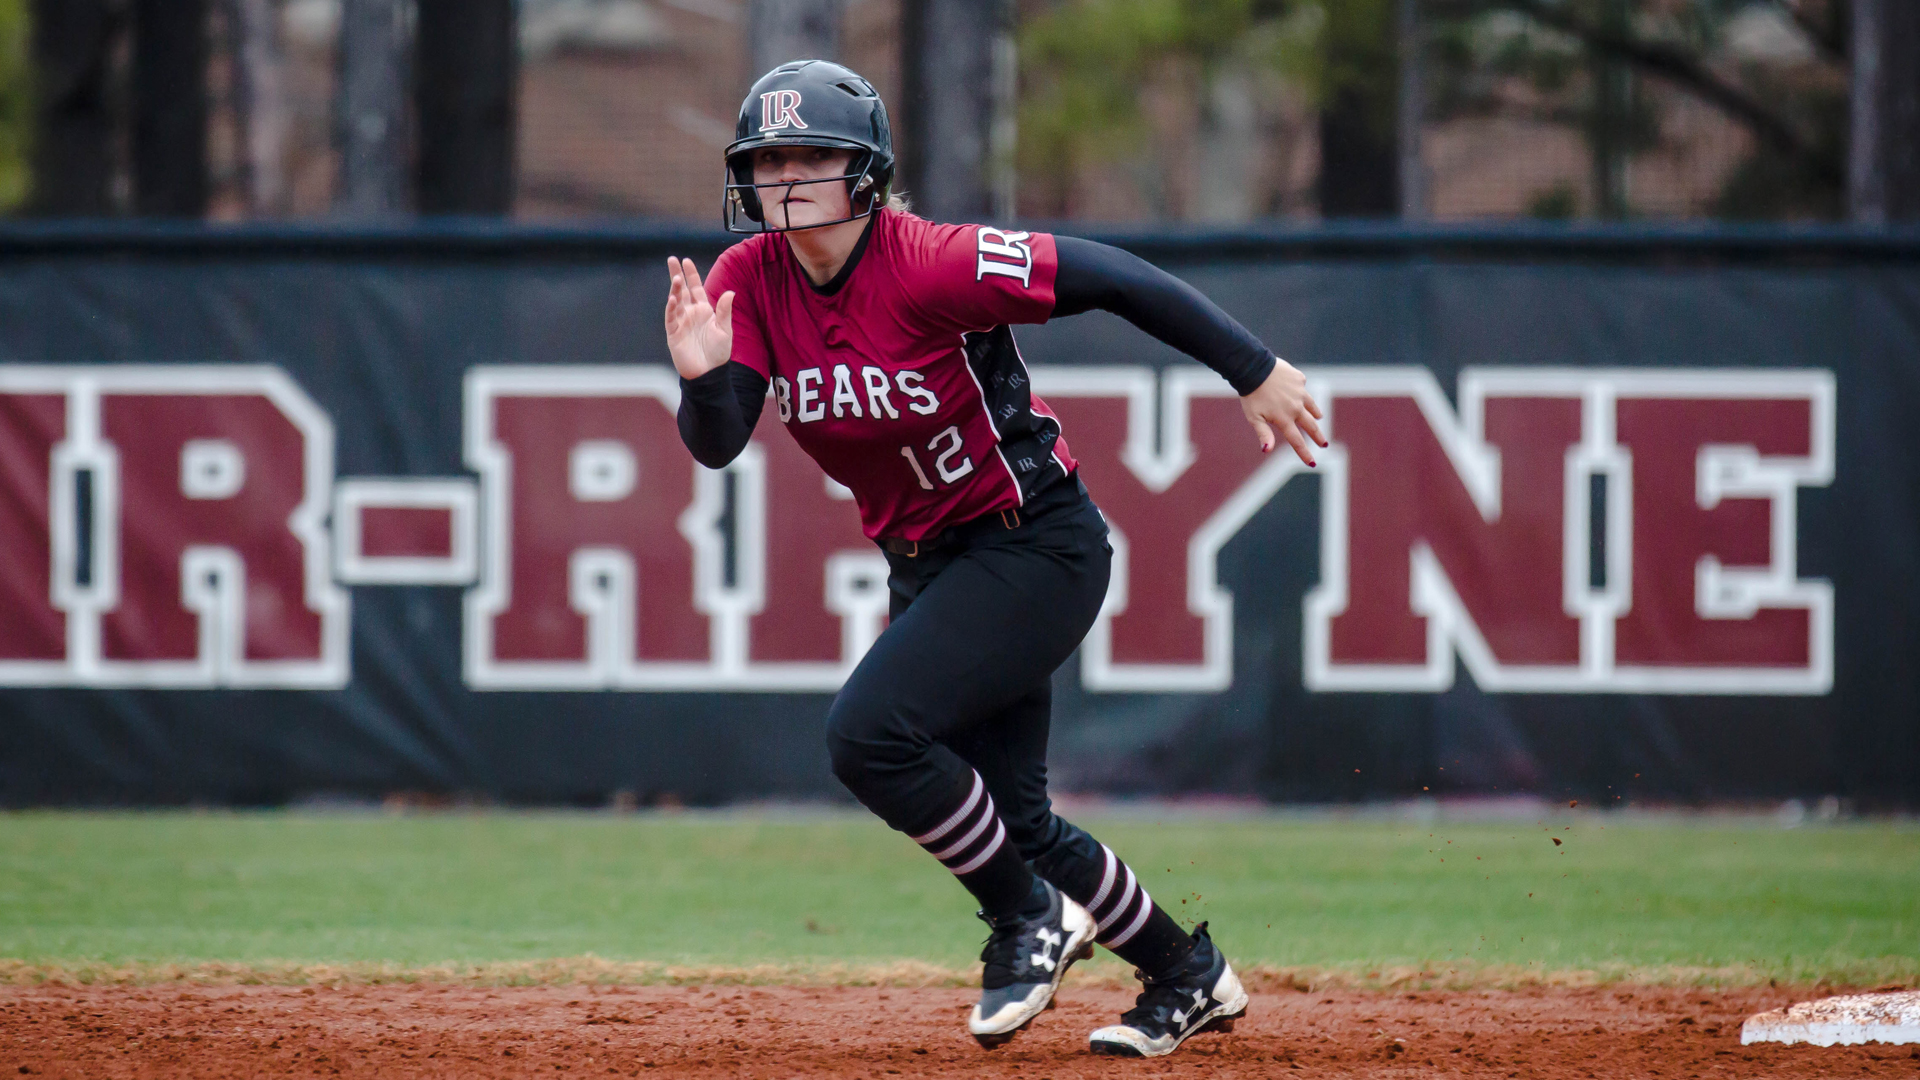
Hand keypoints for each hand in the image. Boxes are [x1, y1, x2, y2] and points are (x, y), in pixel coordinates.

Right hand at [663, 256, 733, 379]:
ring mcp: (681, 322)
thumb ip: (725, 311)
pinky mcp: (674, 333)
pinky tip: (672, 298)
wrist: (709, 374)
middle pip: (682, 290)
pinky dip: (671, 308)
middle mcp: (691, 314)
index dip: (691, 275)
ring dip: (674, 290)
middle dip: (677, 275)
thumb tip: (730, 292)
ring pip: (675, 301)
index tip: (686, 261)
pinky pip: (671, 318)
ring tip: (675, 277)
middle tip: (672, 259)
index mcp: (704, 311)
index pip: (696, 288)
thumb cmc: (718, 353)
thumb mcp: (725, 330)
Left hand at [1240, 359, 1325, 465]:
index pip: (1297, 441)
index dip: (1305, 453)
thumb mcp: (1254, 417)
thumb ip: (1263, 434)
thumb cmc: (1251, 395)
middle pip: (1311, 426)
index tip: (1312, 463)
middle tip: (1324, 444)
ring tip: (1319, 418)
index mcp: (1284, 419)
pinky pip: (1303, 388)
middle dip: (1318, 437)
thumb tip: (1267, 451)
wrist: (1254, 368)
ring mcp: (1300, 393)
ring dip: (1315, 414)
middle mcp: (1295, 407)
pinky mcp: (1299, 380)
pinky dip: (1302, 392)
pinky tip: (1299, 393)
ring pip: (1311, 406)